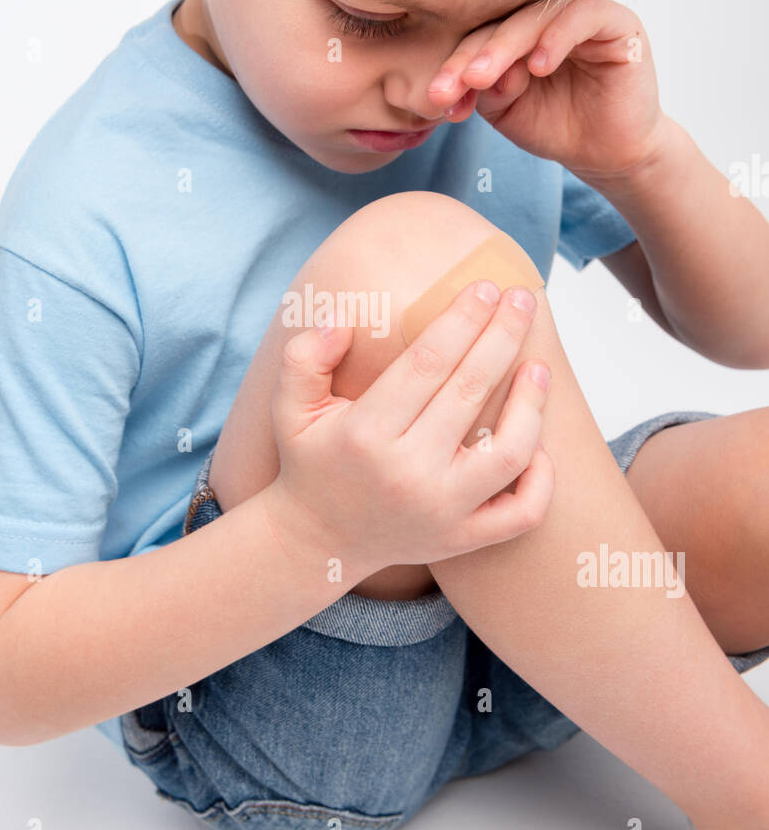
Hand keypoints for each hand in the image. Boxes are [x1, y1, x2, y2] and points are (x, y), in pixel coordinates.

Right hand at [263, 281, 553, 580]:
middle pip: (470, 391)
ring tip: (537, 367)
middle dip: (502, 336)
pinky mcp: (462, 540)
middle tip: (522, 299)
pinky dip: (541, 480)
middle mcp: (407, 474)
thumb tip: (343, 317)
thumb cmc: (312, 461)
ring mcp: (440, 513)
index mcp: (365, 434)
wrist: (317, 542)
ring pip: (509, 451)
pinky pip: (522, 512)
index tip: (484, 287)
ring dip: (532, 404)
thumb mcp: (289, 408)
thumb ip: (305, 356)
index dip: (461, 319)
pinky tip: (539, 442)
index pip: (428, 362)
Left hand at [426, 0, 671, 181]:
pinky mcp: (617, 21)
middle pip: (502, 21)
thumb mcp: (505, 109)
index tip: (437, 98)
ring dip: (505, 46)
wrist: (608, 154)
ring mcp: (582, 13)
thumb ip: (483, 86)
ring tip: (484, 79)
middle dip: (474, 55)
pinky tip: (538, 67)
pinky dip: (556, 38)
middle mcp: (548, 13)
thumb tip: (469, 73)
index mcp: (517, 29)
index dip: (455, 63)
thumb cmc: (556, 126)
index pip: (479, 34)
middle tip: (457, 84)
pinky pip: (582, 15)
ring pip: (535, 15)